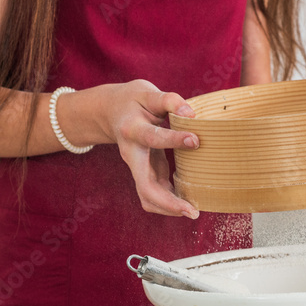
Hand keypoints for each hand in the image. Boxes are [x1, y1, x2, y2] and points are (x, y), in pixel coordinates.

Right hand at [95, 79, 200, 217]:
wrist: (111, 112)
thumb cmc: (133, 101)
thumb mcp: (148, 93)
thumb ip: (169, 101)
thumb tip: (191, 115)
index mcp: (132, 130)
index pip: (153, 138)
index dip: (174, 139)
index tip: (195, 139)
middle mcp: (132, 155)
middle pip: (145, 187)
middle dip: (168, 202)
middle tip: (192, 211)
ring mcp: (137, 168)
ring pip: (147, 197)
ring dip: (168, 208)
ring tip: (192, 211)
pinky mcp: (144, 174)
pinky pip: (153, 195)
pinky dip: (169, 203)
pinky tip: (187, 204)